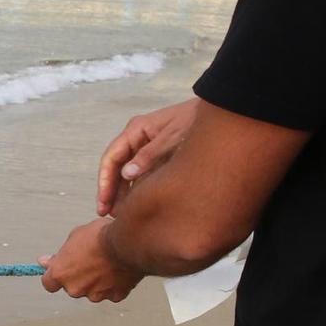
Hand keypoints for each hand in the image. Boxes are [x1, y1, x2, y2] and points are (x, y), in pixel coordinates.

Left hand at [41, 220, 142, 302]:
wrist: (127, 242)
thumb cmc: (101, 237)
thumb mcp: (75, 237)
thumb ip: (60, 254)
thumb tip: (46, 261)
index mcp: (61, 273)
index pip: (49, 283)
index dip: (55, 276)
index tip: (61, 270)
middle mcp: (75, 288)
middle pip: (72, 287)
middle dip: (78, 277)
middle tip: (89, 261)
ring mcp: (95, 294)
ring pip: (92, 291)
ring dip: (95, 282)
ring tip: (105, 264)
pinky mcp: (114, 296)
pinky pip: (110, 292)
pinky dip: (113, 285)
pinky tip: (116, 271)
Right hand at [97, 99, 197, 215]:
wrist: (222, 112)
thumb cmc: (195, 121)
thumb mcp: (173, 138)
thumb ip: (150, 156)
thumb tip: (127, 174)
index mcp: (135, 130)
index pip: (111, 158)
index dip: (105, 182)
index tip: (104, 202)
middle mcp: (137, 138)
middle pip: (116, 168)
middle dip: (110, 191)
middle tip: (106, 213)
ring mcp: (148, 146)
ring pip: (128, 172)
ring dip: (122, 192)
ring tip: (119, 214)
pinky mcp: (159, 154)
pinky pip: (142, 173)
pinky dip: (137, 188)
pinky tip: (136, 204)